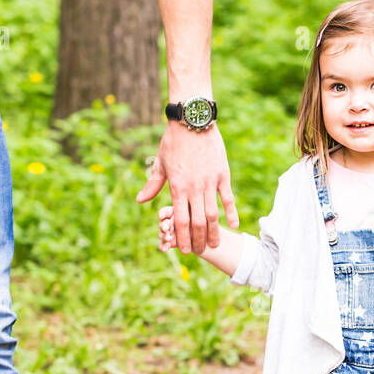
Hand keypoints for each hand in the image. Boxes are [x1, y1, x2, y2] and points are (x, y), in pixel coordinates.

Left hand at [136, 121, 237, 254]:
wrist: (191, 121)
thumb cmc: (173, 142)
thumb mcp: (160, 163)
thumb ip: (153, 184)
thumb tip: (140, 200)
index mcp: (177, 187)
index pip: (180, 219)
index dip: (182, 237)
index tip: (185, 250)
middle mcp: (194, 188)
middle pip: (197, 222)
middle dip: (198, 240)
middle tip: (201, 252)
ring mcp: (209, 182)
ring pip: (212, 214)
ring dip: (214, 232)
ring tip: (216, 244)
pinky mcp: (222, 174)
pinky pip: (227, 198)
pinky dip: (231, 213)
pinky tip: (234, 226)